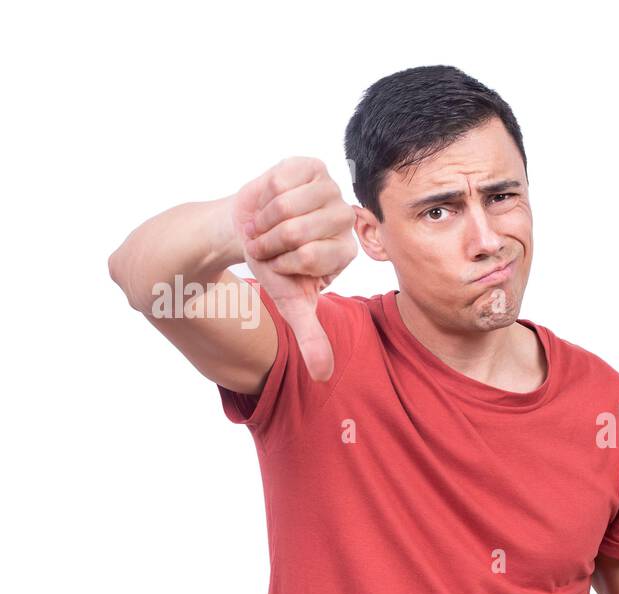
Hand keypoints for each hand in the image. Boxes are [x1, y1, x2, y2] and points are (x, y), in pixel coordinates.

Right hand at [230, 157, 357, 379]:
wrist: (246, 228)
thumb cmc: (273, 265)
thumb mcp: (291, 302)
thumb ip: (312, 337)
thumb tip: (324, 377)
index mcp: (346, 250)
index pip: (311, 256)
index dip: (282, 261)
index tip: (277, 263)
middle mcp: (345, 218)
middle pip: (300, 230)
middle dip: (270, 241)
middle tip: (265, 243)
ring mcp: (330, 189)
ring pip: (289, 206)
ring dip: (264, 219)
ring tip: (265, 224)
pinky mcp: (310, 166)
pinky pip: (281, 180)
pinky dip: (264, 193)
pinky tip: (268, 199)